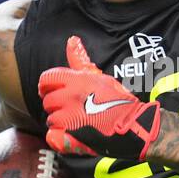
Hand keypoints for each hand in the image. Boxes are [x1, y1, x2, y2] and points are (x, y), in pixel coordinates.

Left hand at [37, 35, 161, 158]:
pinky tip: (71, 135)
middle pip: (47, 101)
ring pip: (50, 119)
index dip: (46, 86)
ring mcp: (71, 116)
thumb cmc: (117, 101)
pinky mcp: (72, 135)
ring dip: (59, 122)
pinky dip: (58, 137)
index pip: (46, 79)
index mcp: (77, 81)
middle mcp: (71, 96)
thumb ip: (80, 61)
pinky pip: (52, 135)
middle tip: (69, 109)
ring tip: (75, 123)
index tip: (50, 91)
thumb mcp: (99, 77)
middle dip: (55, 106)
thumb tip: (71, 40)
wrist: (132, 125)